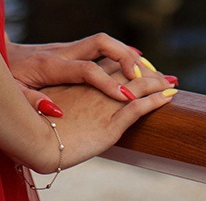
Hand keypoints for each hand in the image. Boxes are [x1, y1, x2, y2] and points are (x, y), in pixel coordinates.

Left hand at [8, 34, 176, 115]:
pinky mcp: (67, 50)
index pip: (86, 70)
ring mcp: (65, 48)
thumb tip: (56, 112)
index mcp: (48, 65)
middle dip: (126, 58)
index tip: (127, 97)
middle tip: (146, 77)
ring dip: (128, 54)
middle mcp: (61, 51)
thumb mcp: (7, 93)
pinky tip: (137, 62)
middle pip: (101, 43)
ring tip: (152, 70)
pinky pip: (99, 48)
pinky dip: (120, 53)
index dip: (108, 82)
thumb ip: (29, 103)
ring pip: (104, 42)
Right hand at [26, 63, 175, 172]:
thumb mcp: (46, 101)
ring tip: (170, 81)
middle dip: (146, 69)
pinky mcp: (110, 126)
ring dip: (157, 81)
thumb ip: (61, 94)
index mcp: (79, 79)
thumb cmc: (34, 125)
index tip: (139, 62)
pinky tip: (169, 97)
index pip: (110, 62)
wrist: (35, 144)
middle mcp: (94, 88)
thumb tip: (66, 98)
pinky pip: (139, 108)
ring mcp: (104, 106)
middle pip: (128, 70)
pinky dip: (156, 100)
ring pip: (139, 85)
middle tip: (161, 72)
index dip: (127, 61)